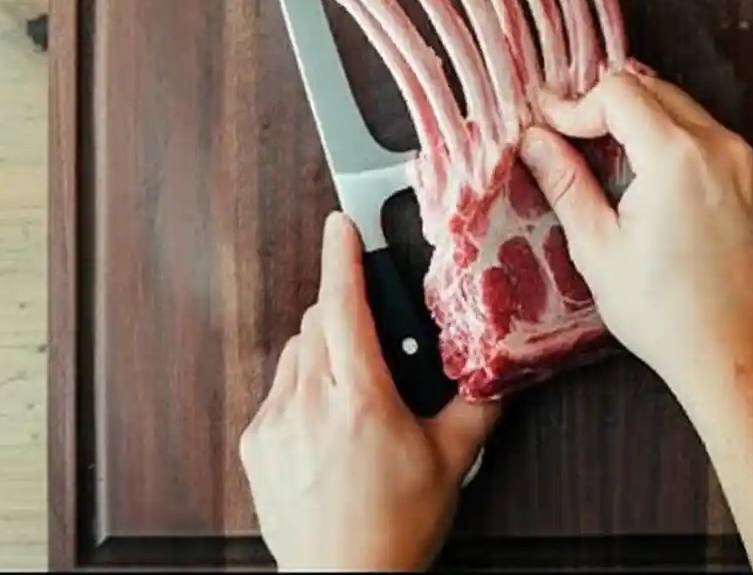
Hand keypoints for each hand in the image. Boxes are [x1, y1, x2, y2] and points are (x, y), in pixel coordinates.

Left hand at [239, 212, 499, 571]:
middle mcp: (310, 404)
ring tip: (351, 390)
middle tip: (371, 336)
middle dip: (341, 312)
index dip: (342, 258)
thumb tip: (496, 372)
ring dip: (321, 351)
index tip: (340, 225)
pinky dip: (300, 389)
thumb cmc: (394, 529)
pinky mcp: (256, 445)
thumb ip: (477, 406)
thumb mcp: (451, 462)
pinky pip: (276, 391)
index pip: (343, 306)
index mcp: (359, 399)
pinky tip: (326, 423)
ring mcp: (276, 423)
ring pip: (293, 353)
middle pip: (315, 321)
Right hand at [518, 72, 752, 396]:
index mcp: (677, 156)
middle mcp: (721, 146)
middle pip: (653, 89)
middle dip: (605, 106)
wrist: (734, 354)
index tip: (546, 126)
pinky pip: (708, 137)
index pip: (618, 92)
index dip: (574, 105)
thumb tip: (533, 140)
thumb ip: (565, 182)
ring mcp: (746, 162)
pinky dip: (672, 140)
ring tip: (604, 158)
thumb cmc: (663, 312)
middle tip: (568, 136)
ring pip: (683, 109)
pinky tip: (647, 178)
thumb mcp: (598, 247)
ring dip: (640, 120)